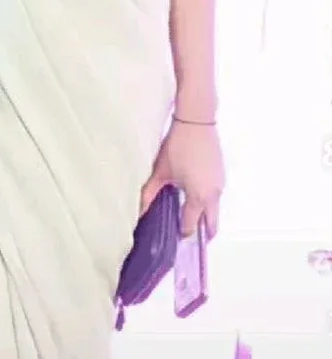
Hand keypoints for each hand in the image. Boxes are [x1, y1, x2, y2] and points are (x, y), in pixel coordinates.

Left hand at [140, 120, 224, 237]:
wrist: (196, 121)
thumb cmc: (178, 146)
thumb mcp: (160, 172)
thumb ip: (148, 194)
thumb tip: (137, 211)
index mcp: (199, 198)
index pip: (191, 226)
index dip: (181, 233)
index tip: (172, 236)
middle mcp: (214, 195)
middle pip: (211, 224)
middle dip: (199, 232)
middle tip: (182, 231)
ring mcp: (220, 184)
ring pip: (213, 209)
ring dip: (202, 214)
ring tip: (183, 210)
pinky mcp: (221, 173)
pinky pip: (215, 195)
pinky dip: (206, 200)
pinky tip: (190, 192)